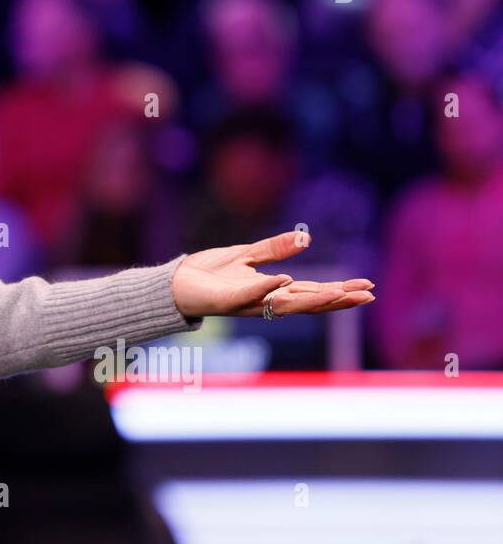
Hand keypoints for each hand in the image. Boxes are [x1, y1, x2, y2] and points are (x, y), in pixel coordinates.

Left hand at [172, 230, 374, 317]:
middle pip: (307, 302)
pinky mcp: (225, 301)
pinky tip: (285, 280)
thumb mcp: (246, 255)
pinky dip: (266, 288)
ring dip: (312, 298)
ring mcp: (246, 303)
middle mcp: (264, 301)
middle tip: (366, 295)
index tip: (368, 288)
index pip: (313, 292)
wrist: (175, 283)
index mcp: (272, 291)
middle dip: (337, 299)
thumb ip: (274, 249)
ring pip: (284, 303)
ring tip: (338, 292)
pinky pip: (249, 295)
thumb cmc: (209, 274)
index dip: (340, 291)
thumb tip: (305, 239)